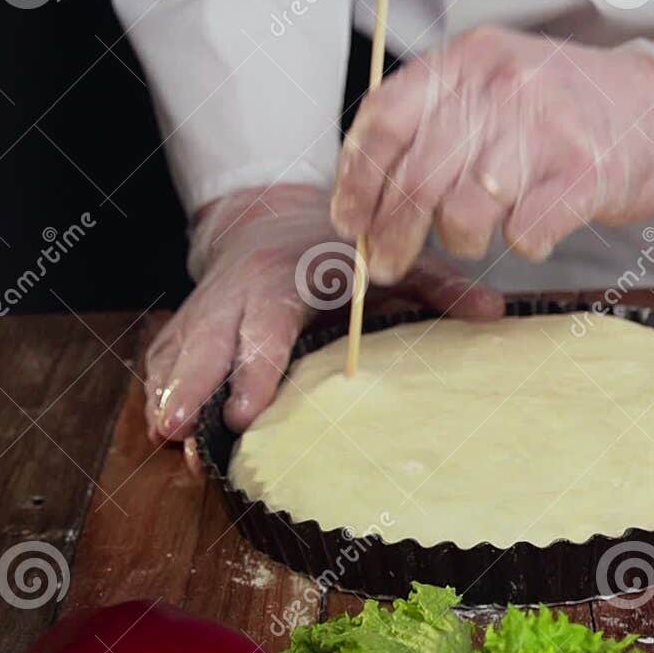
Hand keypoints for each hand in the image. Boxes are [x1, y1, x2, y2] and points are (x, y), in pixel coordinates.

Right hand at [147, 183, 503, 444]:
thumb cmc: (338, 246)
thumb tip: (494, 312)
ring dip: (168, 392)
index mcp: (286, 275)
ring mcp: (210, 306)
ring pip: (180, 348)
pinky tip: (159, 422)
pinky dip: (161, 384)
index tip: (245, 412)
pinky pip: (168, 352)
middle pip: (209, 341)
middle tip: (178, 432)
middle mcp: (239, 291)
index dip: (253, 368)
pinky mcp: (192, 321)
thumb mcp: (387, 257)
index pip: (266, 325)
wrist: (272, 215)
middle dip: (191, 386)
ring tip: (164, 437)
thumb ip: (438, 285)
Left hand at [329, 26, 653, 280]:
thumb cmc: (575, 108)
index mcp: (470, 59)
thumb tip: (371, 189)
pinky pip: (525, 234)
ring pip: (464, 211)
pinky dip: (522, 245)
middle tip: (385, 265)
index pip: (386, 120)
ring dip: (459, 240)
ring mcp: (546, 129)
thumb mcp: (499, 82)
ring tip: (473, 238)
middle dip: (392, 234)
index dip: (357, 180)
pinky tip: (532, 233)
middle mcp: (503, 86)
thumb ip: (440, 116)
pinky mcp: (587, 175)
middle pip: (417, 177)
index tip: (350, 221)